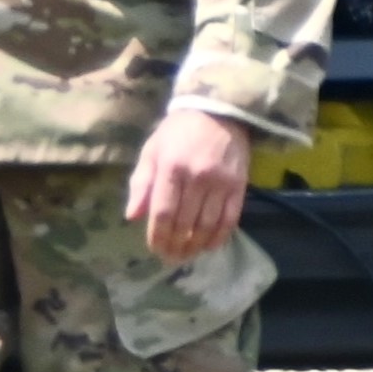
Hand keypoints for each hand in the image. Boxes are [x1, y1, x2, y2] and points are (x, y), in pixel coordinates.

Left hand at [127, 107, 253, 263]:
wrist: (218, 112)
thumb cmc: (177, 133)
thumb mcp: (152, 151)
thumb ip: (141, 184)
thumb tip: (133, 216)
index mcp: (170, 168)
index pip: (163, 212)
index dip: (158, 236)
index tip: (155, 250)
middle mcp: (196, 178)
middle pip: (185, 222)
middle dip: (176, 245)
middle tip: (170, 259)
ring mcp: (221, 183)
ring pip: (208, 225)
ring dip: (196, 245)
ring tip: (187, 256)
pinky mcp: (239, 186)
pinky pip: (230, 219)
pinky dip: (220, 236)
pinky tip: (210, 246)